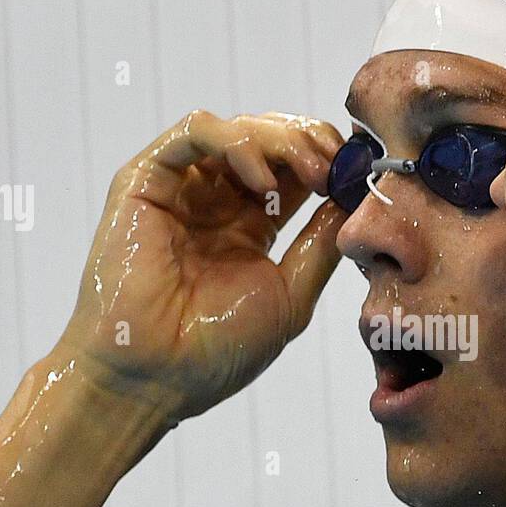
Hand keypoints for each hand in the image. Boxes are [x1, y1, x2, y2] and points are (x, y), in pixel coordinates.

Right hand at [59, 110, 345, 422]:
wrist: (153, 377)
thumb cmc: (215, 352)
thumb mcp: (289, 296)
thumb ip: (320, 246)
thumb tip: (356, 198)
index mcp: (249, 227)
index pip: (294, 170)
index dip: (329, 161)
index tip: (358, 173)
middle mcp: (215, 202)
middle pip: (271, 141)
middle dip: (311, 142)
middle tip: (336, 167)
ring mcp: (181, 189)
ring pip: (239, 129)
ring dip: (284, 139)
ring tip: (311, 174)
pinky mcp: (146, 180)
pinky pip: (195, 131)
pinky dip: (236, 141)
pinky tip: (262, 180)